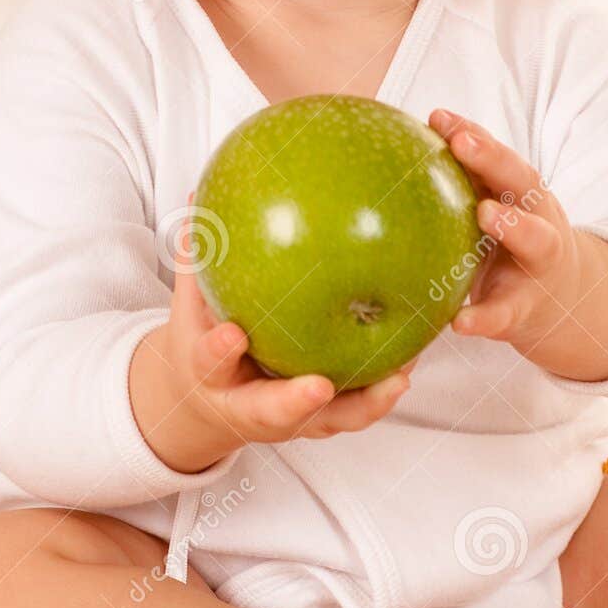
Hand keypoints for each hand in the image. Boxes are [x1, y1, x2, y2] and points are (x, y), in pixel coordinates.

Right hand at [129, 196, 417, 472]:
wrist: (211, 404)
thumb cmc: (205, 339)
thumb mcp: (192, 303)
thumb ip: (198, 255)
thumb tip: (199, 187)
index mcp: (211, 377)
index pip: (211, 364)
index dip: (220, 351)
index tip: (234, 334)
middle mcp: (251, 408)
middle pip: (274, 414)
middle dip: (297, 403)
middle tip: (320, 387)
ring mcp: (293, 420)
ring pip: (332, 419)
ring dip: (367, 404)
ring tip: (399, 376)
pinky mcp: (326, 420)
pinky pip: (359, 406)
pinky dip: (385, 388)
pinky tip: (414, 355)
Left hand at [428, 108, 583, 361]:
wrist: (561, 299)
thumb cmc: (507, 244)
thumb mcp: (490, 208)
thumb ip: (456, 184)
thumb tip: (387, 150)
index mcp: (520, 192)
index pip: (497, 155)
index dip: (472, 134)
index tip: (438, 118)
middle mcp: (536, 217)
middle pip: (522, 181)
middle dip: (494, 159)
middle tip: (462, 143)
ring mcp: (537, 264)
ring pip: (537, 240)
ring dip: (515, 224)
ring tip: (486, 213)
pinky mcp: (526, 308)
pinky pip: (507, 313)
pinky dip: (486, 318)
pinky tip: (459, 323)